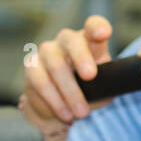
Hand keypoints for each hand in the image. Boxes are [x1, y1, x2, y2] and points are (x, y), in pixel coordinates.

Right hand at [21, 15, 113, 138]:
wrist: (65, 104)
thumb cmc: (91, 89)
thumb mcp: (105, 85)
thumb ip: (108, 82)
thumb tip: (109, 85)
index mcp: (90, 40)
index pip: (94, 26)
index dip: (98, 27)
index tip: (104, 33)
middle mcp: (67, 40)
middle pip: (73, 41)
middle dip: (82, 58)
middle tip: (91, 76)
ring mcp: (47, 51)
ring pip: (56, 65)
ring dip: (70, 92)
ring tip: (81, 113)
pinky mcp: (31, 66)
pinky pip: (40, 82)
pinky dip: (54, 101)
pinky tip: (65, 114)